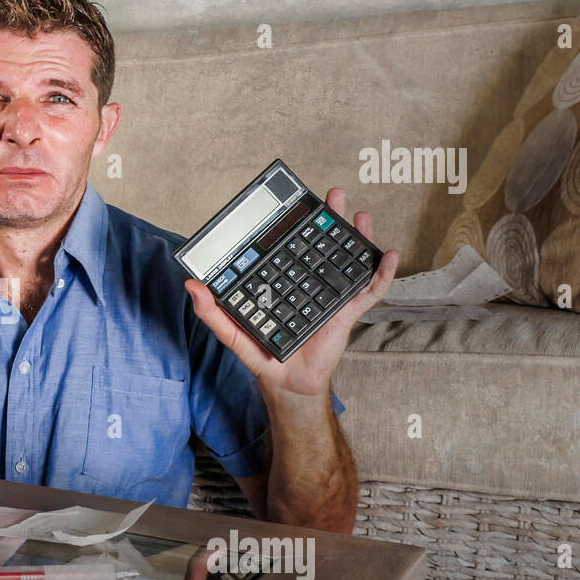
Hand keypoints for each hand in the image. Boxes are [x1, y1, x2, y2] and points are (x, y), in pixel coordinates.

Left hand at [183, 187, 399, 396]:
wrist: (288, 385)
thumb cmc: (263, 356)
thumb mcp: (233, 334)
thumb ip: (213, 313)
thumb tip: (192, 287)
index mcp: (284, 283)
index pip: (290, 249)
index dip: (293, 227)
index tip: (295, 204)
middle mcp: (308, 285)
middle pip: (322, 246)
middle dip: (330, 219)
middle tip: (333, 195)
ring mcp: (329, 297)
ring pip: (347, 262)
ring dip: (357, 238)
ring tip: (361, 216)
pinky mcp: (346, 314)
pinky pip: (368, 293)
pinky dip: (381, 275)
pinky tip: (387, 256)